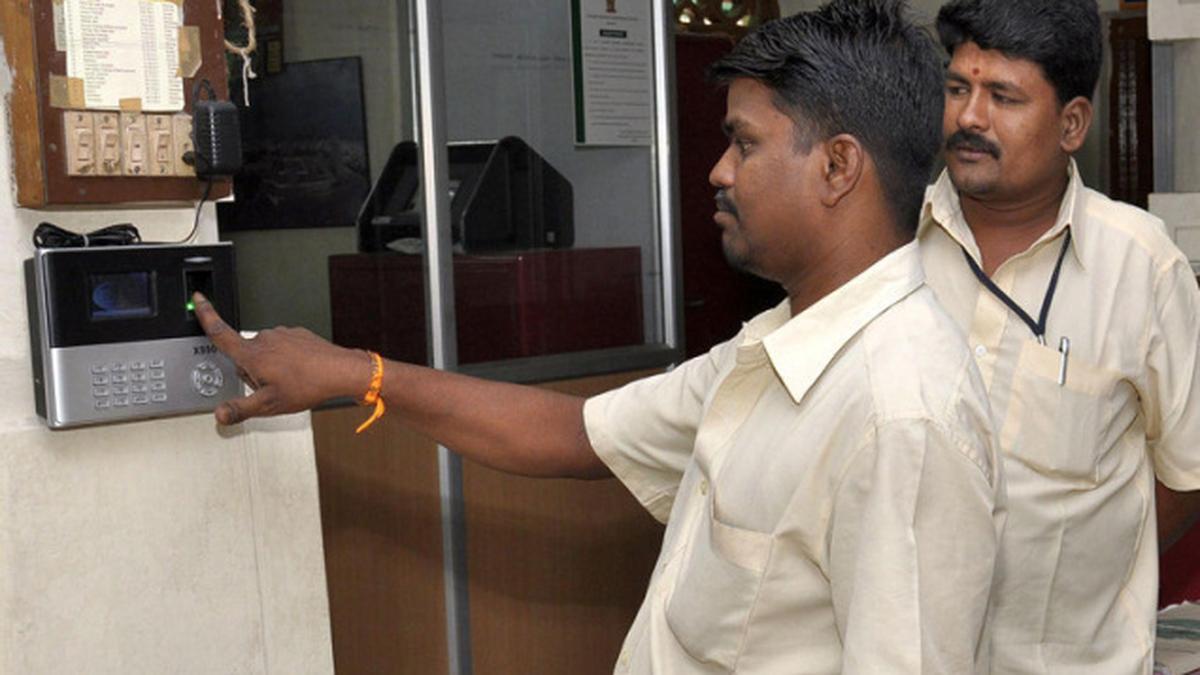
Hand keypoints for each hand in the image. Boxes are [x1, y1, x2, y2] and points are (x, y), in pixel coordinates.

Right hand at [192, 292, 371, 424]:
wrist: (340, 371)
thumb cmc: (308, 385)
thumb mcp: (269, 404)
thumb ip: (241, 409)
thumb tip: (220, 414)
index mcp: (252, 354)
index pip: (220, 332)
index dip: (206, 315)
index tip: (197, 299)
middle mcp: (265, 338)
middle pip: (244, 354)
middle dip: (252, 371)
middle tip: (271, 386)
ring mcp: (282, 334)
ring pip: (264, 353)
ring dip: (270, 367)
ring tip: (288, 381)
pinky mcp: (297, 334)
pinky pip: (282, 348)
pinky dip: (286, 360)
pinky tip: (298, 372)